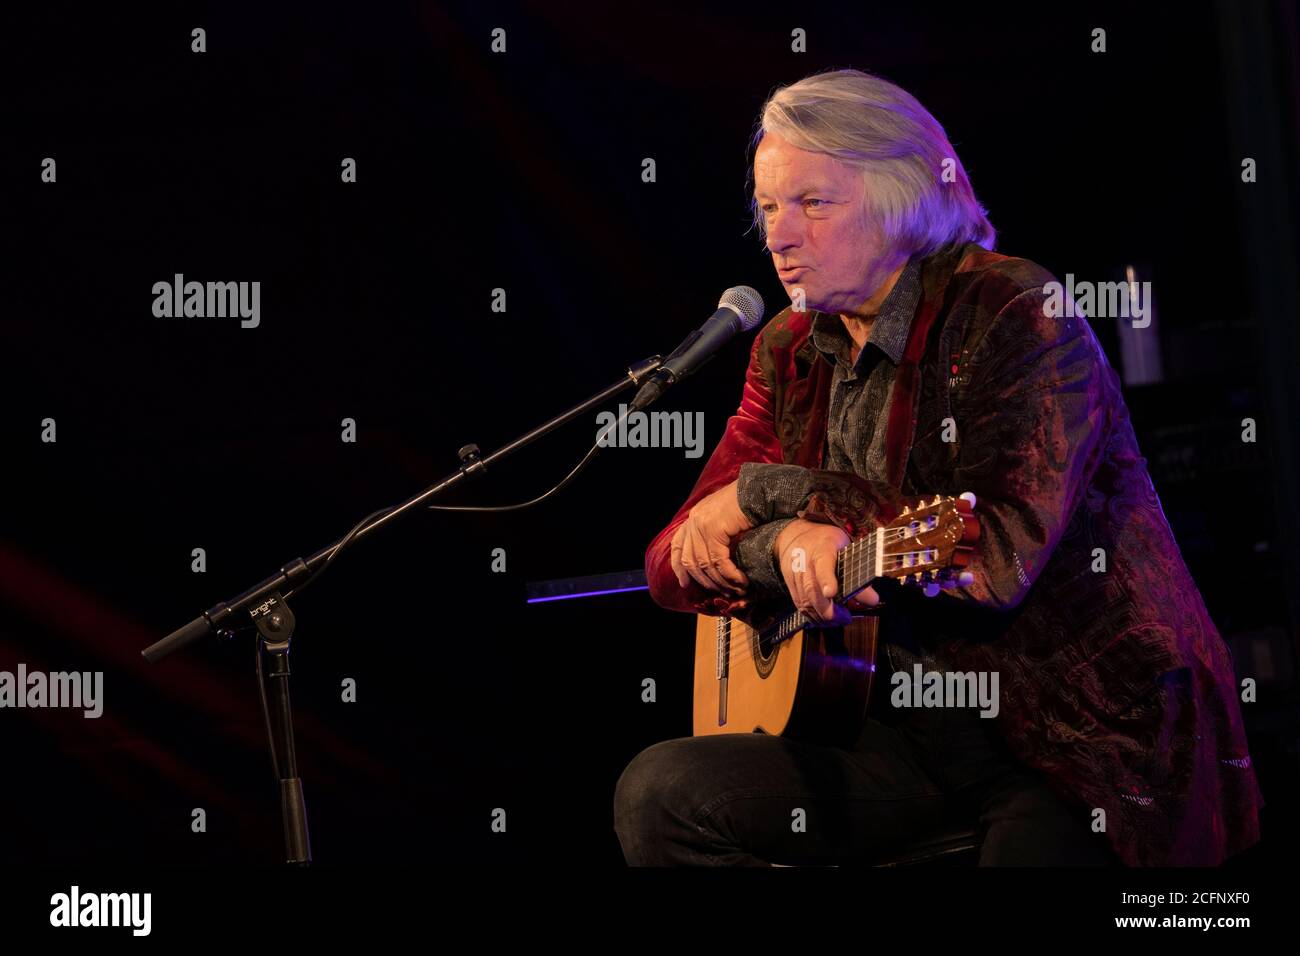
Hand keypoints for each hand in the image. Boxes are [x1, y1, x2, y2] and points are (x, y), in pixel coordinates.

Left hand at [670, 479, 752, 594]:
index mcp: (694, 518)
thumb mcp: (724, 518)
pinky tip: (741, 580)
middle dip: (704, 581)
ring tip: (734, 590)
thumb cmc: (747, 504)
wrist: (759, 490)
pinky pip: (719, 561)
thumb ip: (714, 533)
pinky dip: (730, 575)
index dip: (678, 567)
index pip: (677, 546)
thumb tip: (713, 560)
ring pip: (705, 564)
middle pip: (690, 560)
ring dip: (721, 581)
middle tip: (719, 593)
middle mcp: (694, 521)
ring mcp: (702, 525)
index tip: (684, 584)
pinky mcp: (714, 530)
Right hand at [774, 519, 879, 624]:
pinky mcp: (792, 590)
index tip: (831, 592)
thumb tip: (872, 600)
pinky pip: (802, 608)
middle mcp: (804, 565)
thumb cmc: (825, 541)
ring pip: (806, 603)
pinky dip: (815, 618)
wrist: (794, 538)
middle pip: (811, 590)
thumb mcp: (845, 546)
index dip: (826, 580)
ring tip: (841, 620)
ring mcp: (796, 578)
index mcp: (821, 549)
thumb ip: (858, 571)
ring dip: (824, 617)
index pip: (822, 565)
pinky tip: (828, 621)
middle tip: (846, 617)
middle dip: (828, 609)